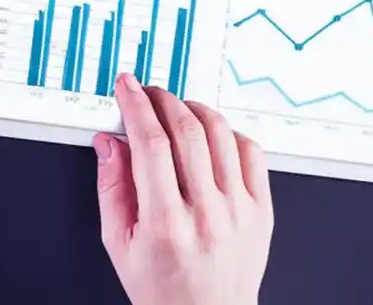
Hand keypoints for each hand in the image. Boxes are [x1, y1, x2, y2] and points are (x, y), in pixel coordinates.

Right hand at [96, 73, 273, 304]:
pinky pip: (251, 152)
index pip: (150, 144)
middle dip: (162, 100)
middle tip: (148, 93)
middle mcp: (207, 214)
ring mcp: (240, 211)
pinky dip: (228, 132)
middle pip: (186, 131)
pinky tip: (211, 134)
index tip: (128, 88)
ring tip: (177, 109)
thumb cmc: (162, 289)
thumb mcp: (118, 244)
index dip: (136, 106)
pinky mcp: (263, 211)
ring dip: (194, 109)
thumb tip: (109, 142)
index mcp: (166, 224)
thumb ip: (111, 188)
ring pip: (220, 133)